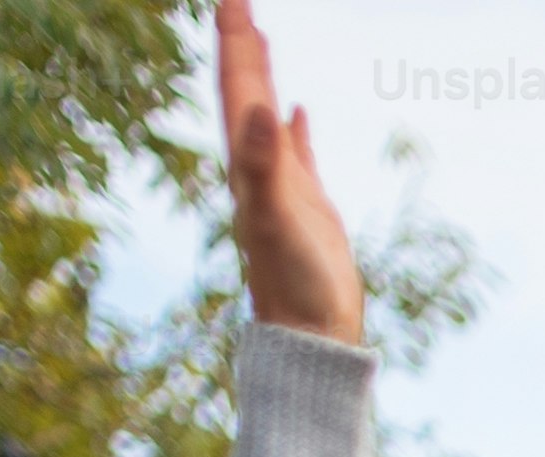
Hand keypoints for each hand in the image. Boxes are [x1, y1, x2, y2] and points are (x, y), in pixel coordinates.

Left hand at [220, 0, 363, 344]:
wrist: (310, 335)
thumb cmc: (292, 283)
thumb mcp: (277, 217)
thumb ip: (265, 163)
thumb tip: (261, 107)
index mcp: (248, 163)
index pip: (236, 89)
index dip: (233, 43)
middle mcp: (259, 167)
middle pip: (244, 92)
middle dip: (240, 45)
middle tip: (237, 0)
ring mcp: (283, 185)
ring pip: (265, 115)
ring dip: (261, 76)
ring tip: (258, 37)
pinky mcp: (309, 205)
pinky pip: (297, 152)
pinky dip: (292, 126)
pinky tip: (295, 110)